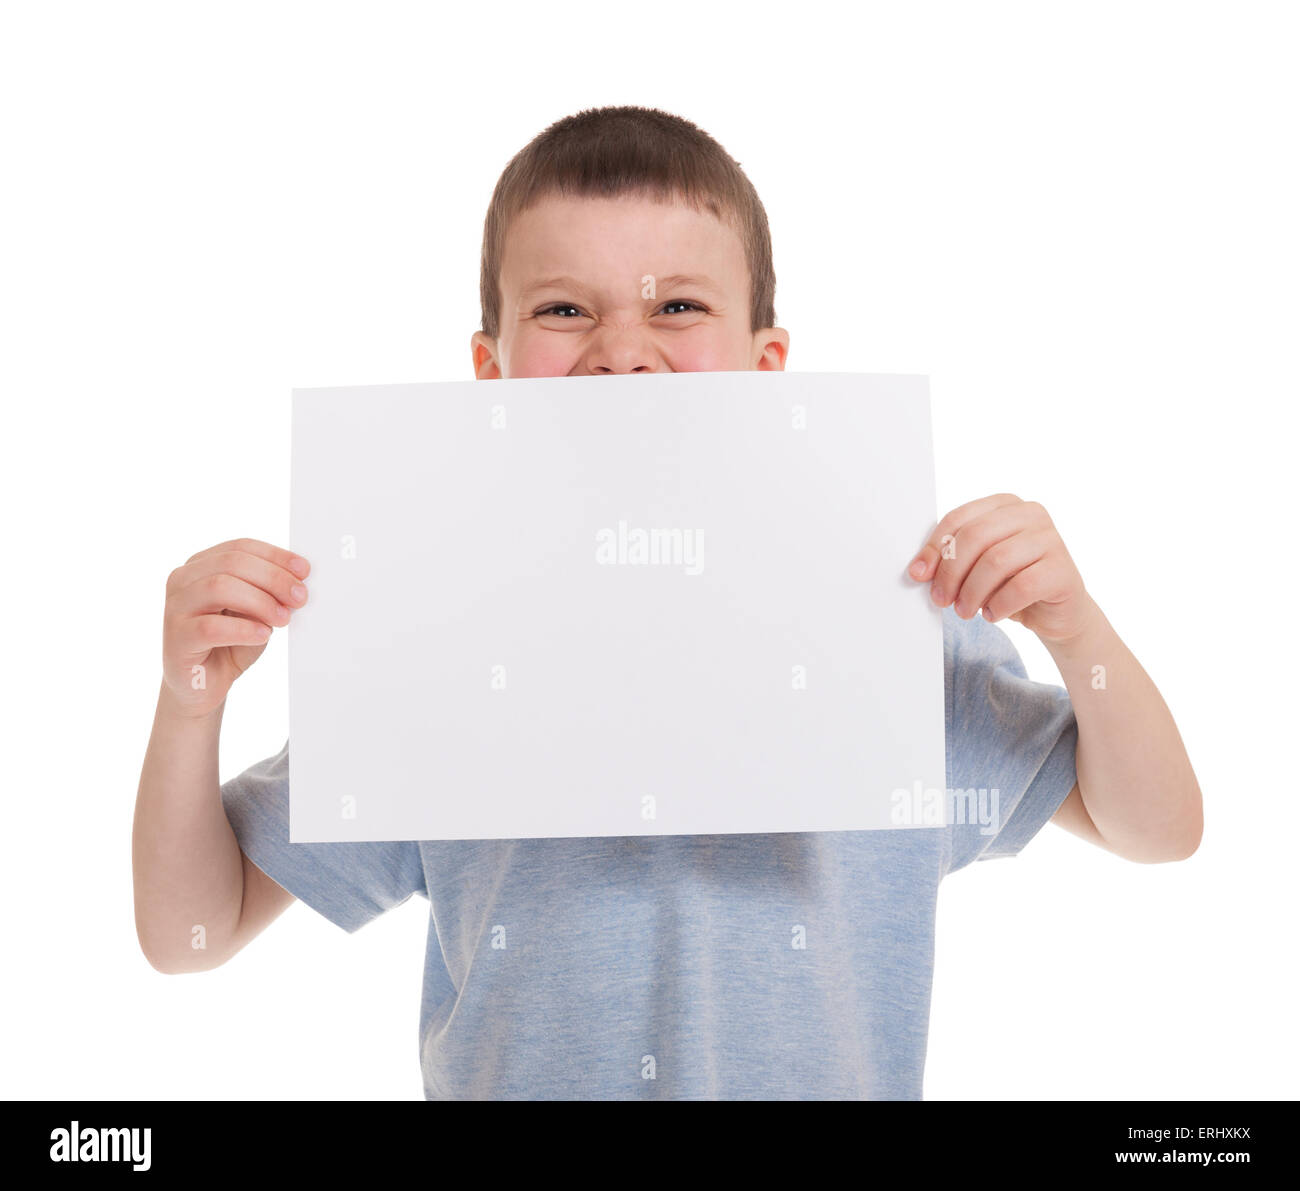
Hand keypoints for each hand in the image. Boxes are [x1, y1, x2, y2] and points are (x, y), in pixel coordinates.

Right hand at [161, 538, 310, 716]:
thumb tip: (297, 582)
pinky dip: (243, 629)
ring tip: (283, 618)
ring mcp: (175, 608)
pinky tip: (262, 634)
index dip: (275, 556)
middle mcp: (182, 580)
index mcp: (201, 565)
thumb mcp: (255, 612)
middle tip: (299, 597)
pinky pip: (210, 627)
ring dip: (260, 601)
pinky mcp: (176, 638)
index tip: (304, 571)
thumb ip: (268, 593)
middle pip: (232, 563)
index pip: (240, 547)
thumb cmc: (230, 643)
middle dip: (273, 578)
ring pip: (219, 588)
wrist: (204, 684)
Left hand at [906, 494, 1096, 644]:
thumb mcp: (976, 568)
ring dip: (972, 592)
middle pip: (976, 536)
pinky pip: (1022, 586)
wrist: (1054, 613)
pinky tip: (993, 614)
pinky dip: (1000, 605)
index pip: (960, 518)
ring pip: (997, 561)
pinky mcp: (1063, 569)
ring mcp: (1051, 539)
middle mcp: (1031, 514)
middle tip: (942, 599)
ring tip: (965, 611)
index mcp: (1005, 504)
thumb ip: (952, 559)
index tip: (918, 575)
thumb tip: (918, 570)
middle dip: (951, 572)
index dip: (934, 548)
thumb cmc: (1011, 584)